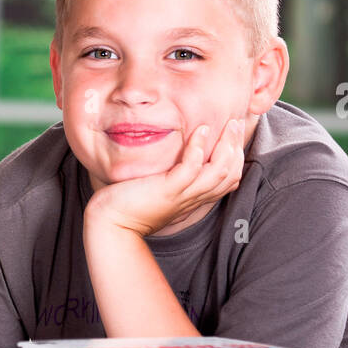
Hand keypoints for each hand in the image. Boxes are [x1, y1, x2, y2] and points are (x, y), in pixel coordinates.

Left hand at [85, 118, 245, 236]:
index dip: (236, 157)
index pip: (228, 180)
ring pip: (219, 171)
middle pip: (229, 174)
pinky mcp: (167, 190)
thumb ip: (171, 177)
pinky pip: (191, 168)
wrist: (110, 224)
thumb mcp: (157, 189)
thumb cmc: (128, 204)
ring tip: (228, 124)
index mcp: (193, 198)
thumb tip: (173, 157)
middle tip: (236, 123)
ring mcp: (181, 195)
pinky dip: (198, 148)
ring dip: (227, 145)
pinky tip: (199, 130)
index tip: (233, 133)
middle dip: (237, 146)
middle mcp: (192, 198)